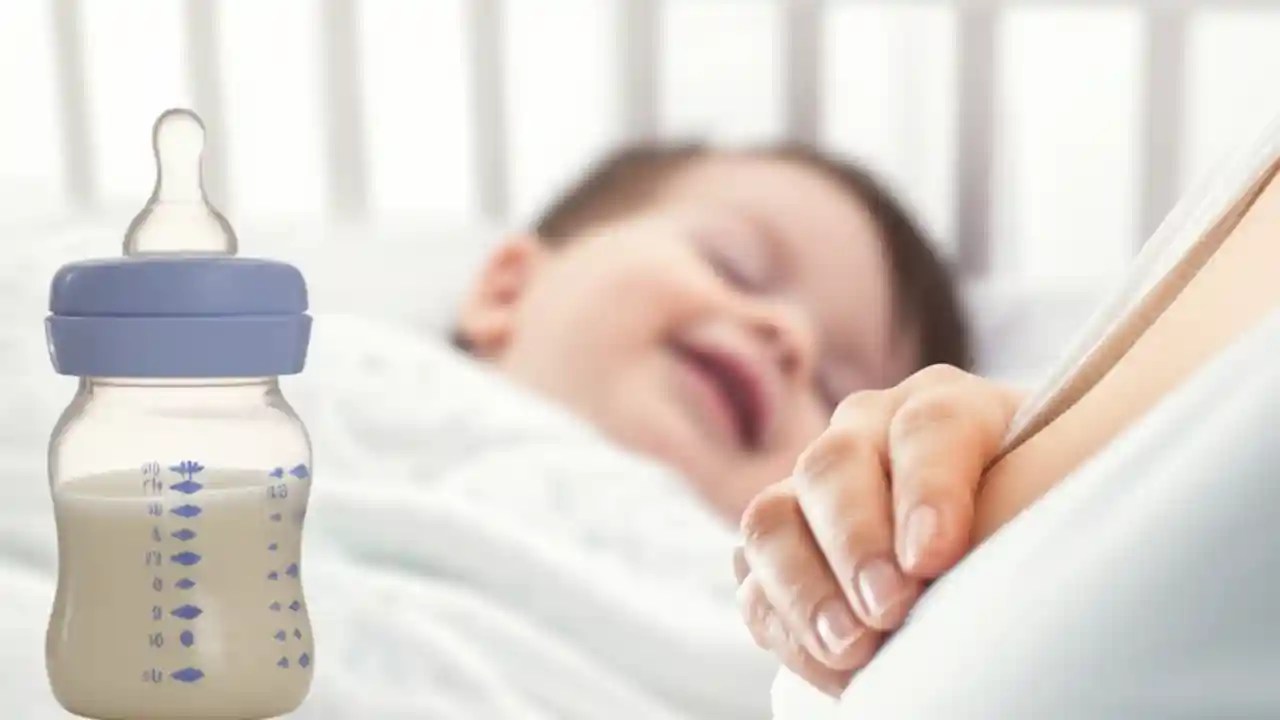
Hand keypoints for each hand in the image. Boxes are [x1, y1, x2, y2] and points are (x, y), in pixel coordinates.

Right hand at [734, 365, 1021, 695]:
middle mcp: (865, 433)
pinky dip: (786, 628)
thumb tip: (1041, 557)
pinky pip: (751, 583)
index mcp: (944, 406)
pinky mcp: (778, 549)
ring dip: (804, 587)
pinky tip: (835, 668)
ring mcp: (810, 489)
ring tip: (850, 646)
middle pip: (833, 466)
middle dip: (856, 541)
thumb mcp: (1054, 498)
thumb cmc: (1035, 520)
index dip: (928, 488)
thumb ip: (1039, 506)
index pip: (929, 426)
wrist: (995, 541)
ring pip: (771, 518)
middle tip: (889, 606)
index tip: (935, 557)